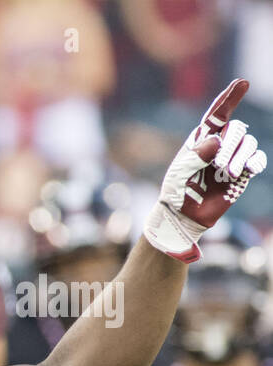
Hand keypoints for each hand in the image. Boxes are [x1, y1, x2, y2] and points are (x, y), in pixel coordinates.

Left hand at [145, 78, 266, 261]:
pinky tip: (247, 169)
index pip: (217, 115)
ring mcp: (232, 158)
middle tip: (219, 165)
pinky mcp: (242, 173)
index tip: (242, 82)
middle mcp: (219, 145)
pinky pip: (257, 160)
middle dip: (232, 143)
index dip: (229, 98)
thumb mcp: (178, 174)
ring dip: (240, 157)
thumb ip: (194, 156)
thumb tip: (216, 140)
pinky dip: (255, 162)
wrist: (184, 214)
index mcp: (201, 140)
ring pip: (248, 144)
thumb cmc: (176, 192)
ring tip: (227, 175)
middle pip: (236, 129)